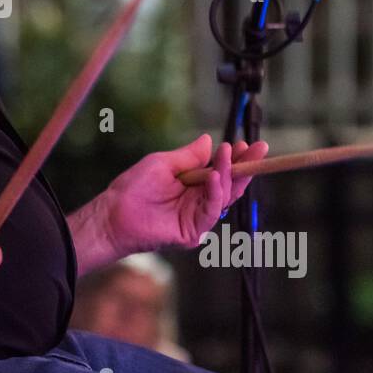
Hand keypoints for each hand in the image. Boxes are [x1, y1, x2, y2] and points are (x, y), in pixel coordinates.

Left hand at [100, 134, 267, 255]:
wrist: (114, 213)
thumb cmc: (134, 187)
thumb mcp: (163, 163)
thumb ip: (189, 157)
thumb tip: (209, 140)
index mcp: (194, 185)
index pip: (221, 171)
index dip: (235, 159)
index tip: (247, 143)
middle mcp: (199, 202)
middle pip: (229, 184)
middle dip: (244, 166)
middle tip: (259, 149)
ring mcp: (198, 218)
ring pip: (224, 197)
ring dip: (230, 174)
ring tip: (232, 154)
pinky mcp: (193, 232)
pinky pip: (211, 211)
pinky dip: (216, 193)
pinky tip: (216, 177)